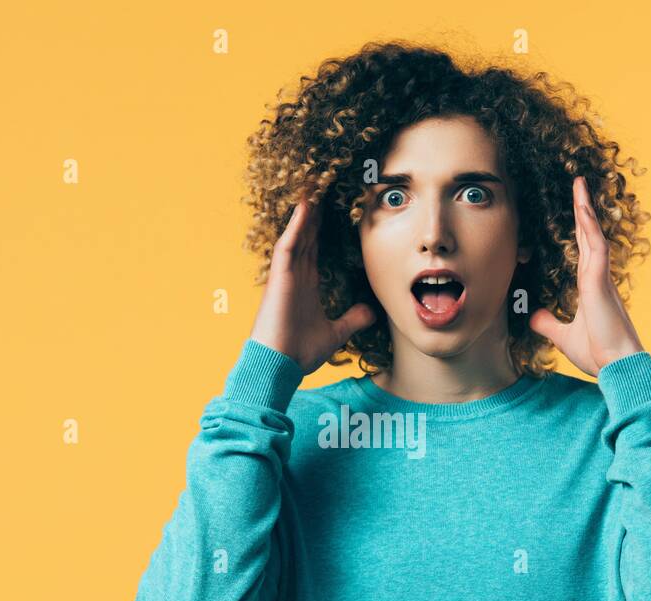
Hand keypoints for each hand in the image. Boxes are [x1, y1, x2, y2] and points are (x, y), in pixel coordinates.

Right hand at [249, 187, 377, 375]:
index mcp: (307, 284)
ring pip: (298, 234)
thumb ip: (352, 319)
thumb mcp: (336, 333)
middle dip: (315, 211)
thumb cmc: (300, 352)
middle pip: (307, 234)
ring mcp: (286, 274)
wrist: (279, 366)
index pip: (316, 248)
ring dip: (306, 210)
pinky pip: (288, 244)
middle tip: (323, 184)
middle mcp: (296, 275)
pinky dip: (296, 225)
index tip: (333, 208)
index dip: (323, 228)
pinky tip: (305, 205)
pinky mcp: (280, 277)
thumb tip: (371, 312)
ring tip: (314, 184)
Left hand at [529, 175, 644, 376]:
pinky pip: (597, 251)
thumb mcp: (563, 336)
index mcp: (591, 286)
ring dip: (585, 212)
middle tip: (578, 185)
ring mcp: (600, 279)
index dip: (579, 227)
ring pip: (593, 237)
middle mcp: (598, 278)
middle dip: (583, 210)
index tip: (576, 208)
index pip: (583, 249)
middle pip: (588, 236)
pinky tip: (584, 214)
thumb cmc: (598, 353)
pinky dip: (590, 231)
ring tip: (579, 188)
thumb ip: (548, 323)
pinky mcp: (601, 285)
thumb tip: (533, 315)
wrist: (617, 367)